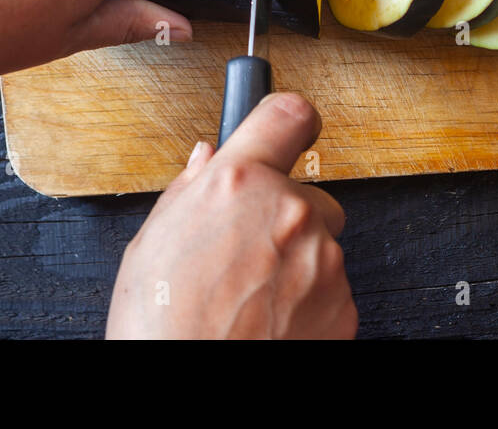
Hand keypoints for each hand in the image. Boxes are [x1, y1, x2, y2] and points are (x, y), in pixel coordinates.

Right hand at [106, 94, 356, 339]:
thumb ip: (190, 189)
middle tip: (243, 250)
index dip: (288, 118)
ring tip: (247, 295)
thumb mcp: (153, 240)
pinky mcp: (344, 304)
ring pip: (321, 243)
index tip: (290, 126)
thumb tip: (206, 160)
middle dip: (283, 215)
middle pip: (308, 192)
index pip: (288, 114)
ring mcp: (323, 260)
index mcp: (240, 183)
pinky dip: (307, 298)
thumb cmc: (161, 324)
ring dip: (296, 260)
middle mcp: (290, 213)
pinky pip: (331, 286)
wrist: (188, 383)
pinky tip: (266, 317)